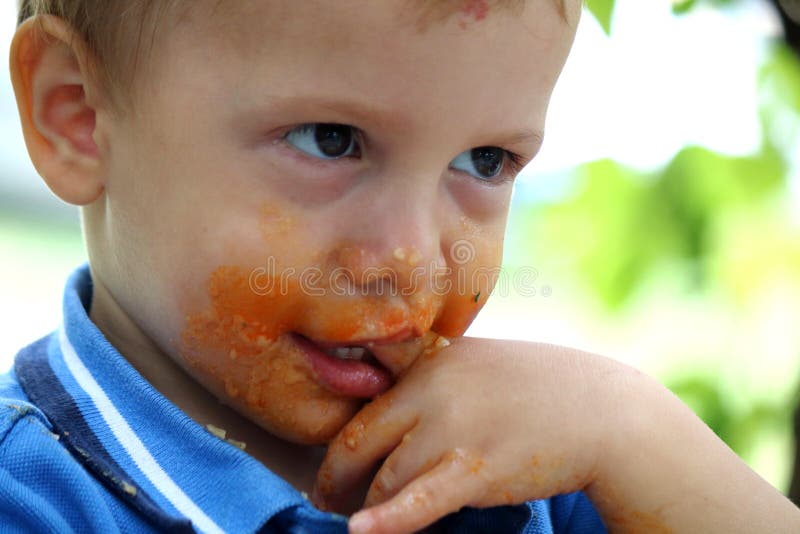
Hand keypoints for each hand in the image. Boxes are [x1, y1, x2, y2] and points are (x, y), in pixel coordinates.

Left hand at [312, 337, 622, 532]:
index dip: (339, 438)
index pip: (364, 402)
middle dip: (336, 476)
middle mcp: (435, 390)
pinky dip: (386, 522)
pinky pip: (419, 502)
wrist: (604, 411)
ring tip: (355, 518)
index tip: (330, 460)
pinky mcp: (477, 470)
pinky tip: (361, 533)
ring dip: (366, 505)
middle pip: (360, 439)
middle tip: (325, 497)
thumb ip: (435, 376)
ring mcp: (454, 429)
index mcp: (432, 361)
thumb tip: (393, 399)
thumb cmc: (539, 387)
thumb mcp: (480, 364)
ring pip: (386, 478)